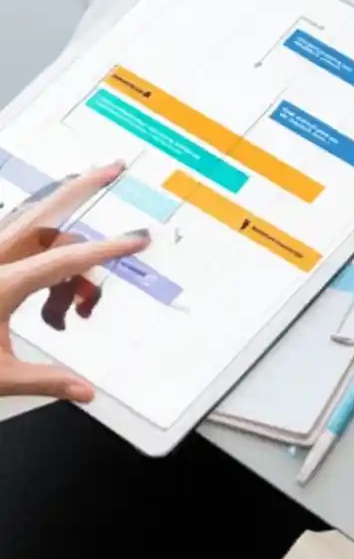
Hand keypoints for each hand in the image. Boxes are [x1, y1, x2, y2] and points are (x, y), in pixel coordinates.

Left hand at [0, 163, 149, 400]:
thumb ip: (46, 380)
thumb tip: (87, 391)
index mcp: (0, 284)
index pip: (65, 259)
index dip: (106, 249)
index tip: (136, 240)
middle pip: (44, 211)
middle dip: (82, 186)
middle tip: (115, 167)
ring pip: (34, 230)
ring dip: (64, 234)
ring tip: (82, 286)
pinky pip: (21, 247)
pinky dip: (45, 257)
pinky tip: (56, 298)